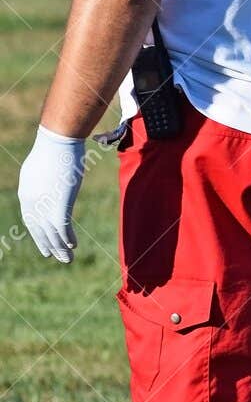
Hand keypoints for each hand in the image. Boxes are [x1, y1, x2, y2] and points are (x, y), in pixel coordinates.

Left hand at [18, 126, 87, 263]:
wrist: (57, 142)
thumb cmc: (54, 149)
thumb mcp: (44, 166)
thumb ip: (45, 180)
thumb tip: (52, 182)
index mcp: (26, 192)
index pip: (30, 219)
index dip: (38, 234)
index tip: (45, 244)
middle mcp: (31, 201)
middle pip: (39, 229)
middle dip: (47, 245)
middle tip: (54, 256)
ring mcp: (44, 203)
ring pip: (51, 232)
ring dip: (59, 247)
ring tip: (66, 259)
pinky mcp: (58, 204)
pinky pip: (62, 227)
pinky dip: (66, 238)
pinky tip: (72, 245)